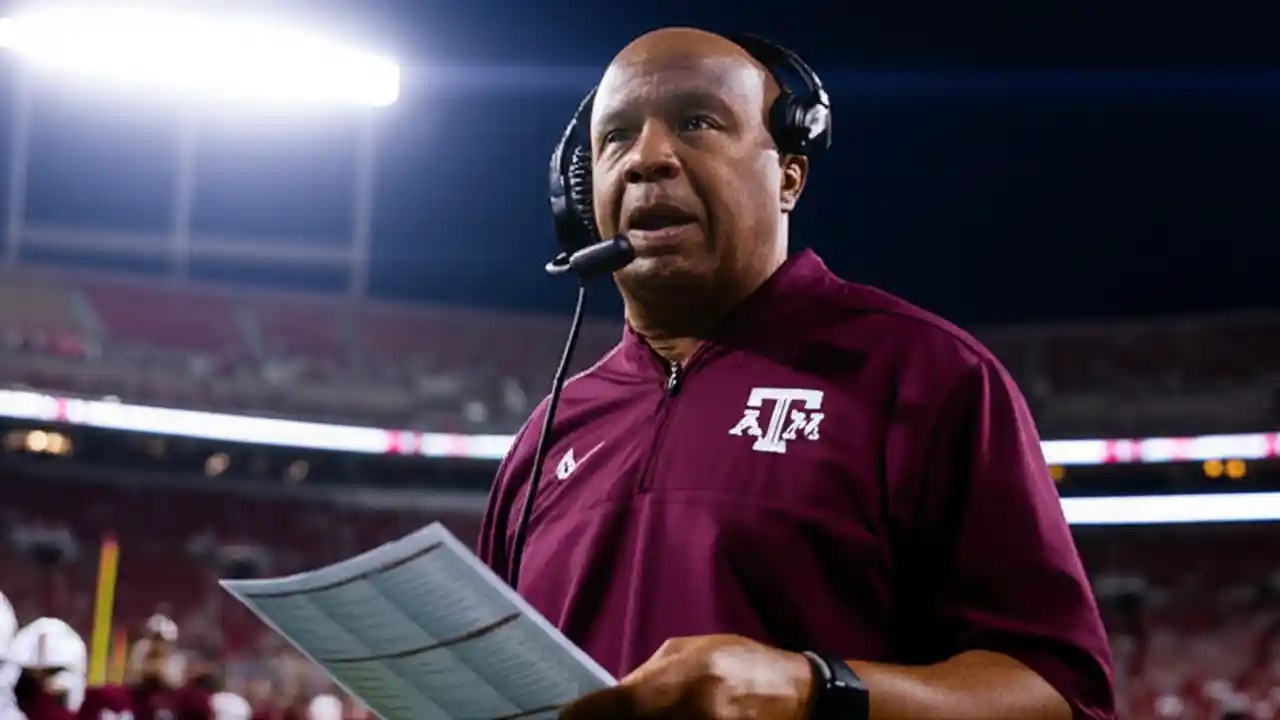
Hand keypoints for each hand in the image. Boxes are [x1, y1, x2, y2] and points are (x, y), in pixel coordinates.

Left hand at [560, 634, 814, 719]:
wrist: (805, 696)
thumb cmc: (745, 665)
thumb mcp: (697, 650)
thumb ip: (650, 673)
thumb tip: (612, 697)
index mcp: (681, 680)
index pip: (615, 706)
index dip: (583, 715)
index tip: (568, 717)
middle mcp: (691, 714)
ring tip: (655, 716)